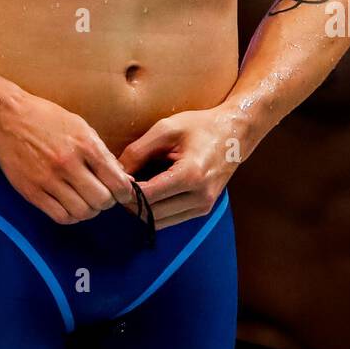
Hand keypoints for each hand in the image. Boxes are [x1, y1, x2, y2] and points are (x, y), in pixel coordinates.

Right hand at [0, 91, 136, 224]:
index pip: (116, 181)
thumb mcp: (80, 127)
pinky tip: (70, 206)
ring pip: (82, 212)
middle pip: (102, 200)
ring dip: (89, 211)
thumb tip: (123, 178)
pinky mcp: (32, 192)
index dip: (125, 192)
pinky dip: (71, 216)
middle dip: (108, 202)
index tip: (122, 193)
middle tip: (103, 196)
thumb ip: (102, 153)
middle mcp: (68, 163)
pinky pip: (60, 216)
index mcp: (85, 144)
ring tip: (86, 201)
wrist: (8, 119)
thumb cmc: (47, 119)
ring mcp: (49, 179)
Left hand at [116, 106, 243, 228]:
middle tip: (120, 186)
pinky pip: (172, 219)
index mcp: (190, 174)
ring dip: (143, 210)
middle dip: (132, 202)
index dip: (126, 191)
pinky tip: (150, 193)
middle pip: (151, 213)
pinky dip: (156, 211)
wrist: (235, 134)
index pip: (147, 196)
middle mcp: (200, 197)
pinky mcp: (204, 210)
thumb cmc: (200, 126)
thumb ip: (139, 151)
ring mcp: (204, 206)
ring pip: (160, 222)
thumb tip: (117, 172)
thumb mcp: (166, 129)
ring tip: (133, 189)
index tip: (115, 179)